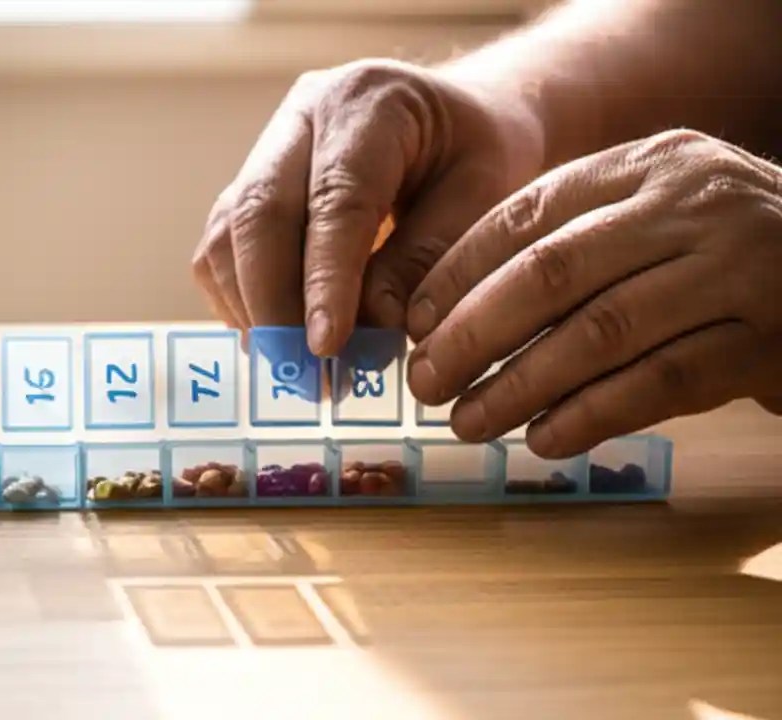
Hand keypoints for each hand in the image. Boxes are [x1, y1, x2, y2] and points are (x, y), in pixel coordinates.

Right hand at [191, 59, 543, 355]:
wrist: (456, 117)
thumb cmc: (477, 153)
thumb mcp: (484, 194)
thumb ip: (428, 253)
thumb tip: (373, 325)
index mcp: (367, 102)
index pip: (334, 198)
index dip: (323, 278)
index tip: (325, 347)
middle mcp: (300, 117)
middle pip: (257, 214)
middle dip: (273, 305)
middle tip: (305, 377)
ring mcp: (265, 150)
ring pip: (227, 236)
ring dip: (253, 312)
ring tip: (299, 370)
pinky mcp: (246, 188)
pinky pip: (222, 251)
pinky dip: (244, 304)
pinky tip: (281, 340)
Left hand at [406, 129, 781, 457]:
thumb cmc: (716, 253)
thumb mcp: (650, 216)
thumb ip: (568, 241)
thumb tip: (439, 310)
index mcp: (646, 164)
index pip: (525, 215)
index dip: (457, 274)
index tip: (412, 324)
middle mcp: (692, 204)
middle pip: (551, 273)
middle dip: (473, 333)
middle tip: (425, 381)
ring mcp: (737, 270)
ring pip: (599, 333)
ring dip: (518, 385)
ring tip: (467, 420)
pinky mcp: (768, 340)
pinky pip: (660, 384)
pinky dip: (590, 416)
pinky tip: (542, 440)